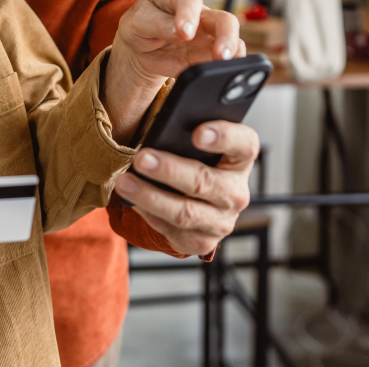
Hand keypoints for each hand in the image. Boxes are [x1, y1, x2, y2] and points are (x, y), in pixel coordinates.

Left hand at [104, 0, 245, 143]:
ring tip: (224, 63)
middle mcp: (198, 13)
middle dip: (225, 35)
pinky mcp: (210, 53)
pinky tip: (225, 71)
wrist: (141, 49)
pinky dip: (230, 64)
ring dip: (232, 51)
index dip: (188, 15)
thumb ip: (157, 24)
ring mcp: (208, 33)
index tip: (185, 33)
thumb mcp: (137, 22)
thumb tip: (178, 31)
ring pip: (231, 38)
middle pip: (222, 18)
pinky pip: (229, 57)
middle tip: (219, 53)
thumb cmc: (140, 27)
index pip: (187, 0)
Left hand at [113, 120, 258, 255]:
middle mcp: (236, 192)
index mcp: (240, 159)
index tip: (197, 133)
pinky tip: (130, 200)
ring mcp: (222, 221)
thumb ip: (183, 130)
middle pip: (205, 181)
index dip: (223, 137)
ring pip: (185, 212)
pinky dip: (148, 214)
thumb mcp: (192, 141)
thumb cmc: (191, 158)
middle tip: (141, 158)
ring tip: (124, 182)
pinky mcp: (202, 241)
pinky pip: (172, 230)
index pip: (244, 144)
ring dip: (150, 196)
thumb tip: (159, 127)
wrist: (194, 199)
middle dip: (169, 170)